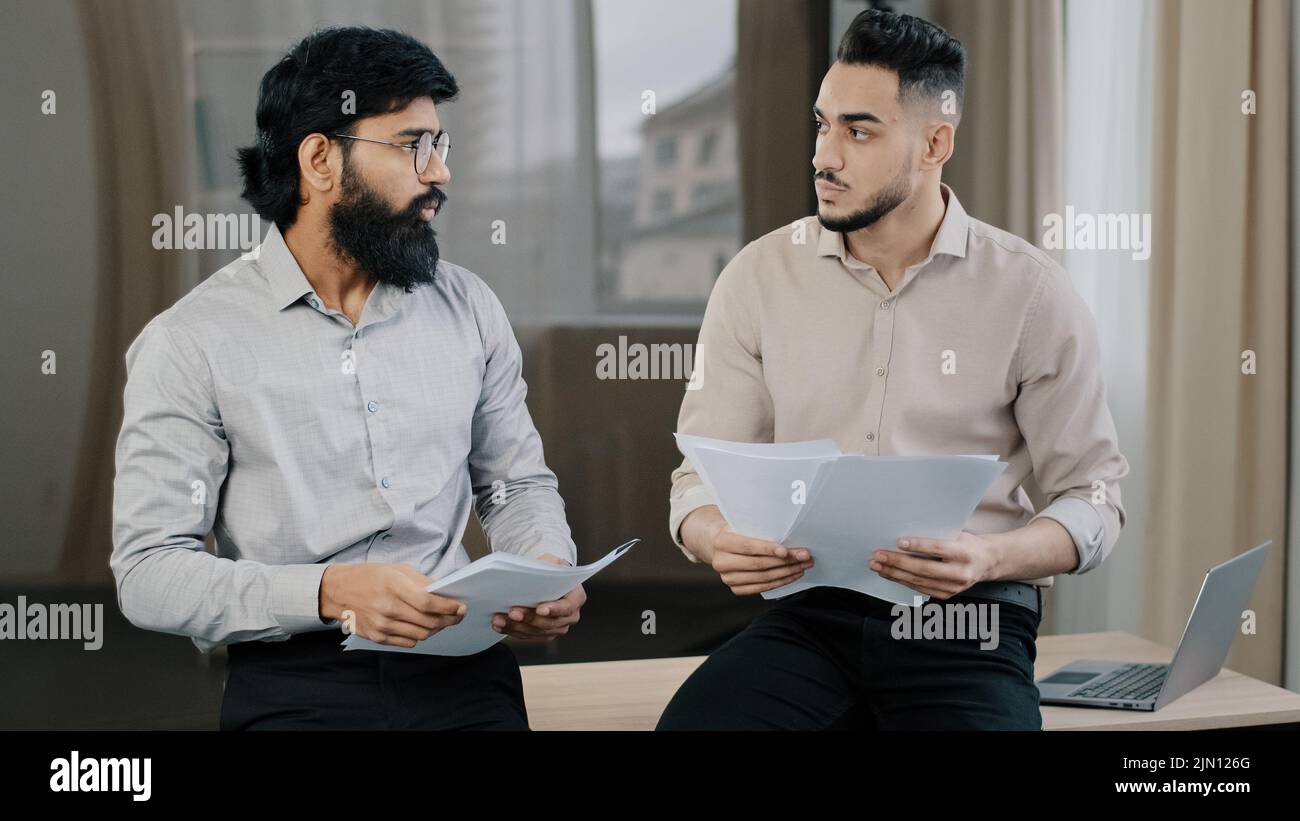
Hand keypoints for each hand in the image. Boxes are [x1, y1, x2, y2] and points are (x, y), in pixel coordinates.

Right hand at [319, 563, 465, 647]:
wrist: (337, 591)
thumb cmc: (368, 576)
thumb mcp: (396, 569)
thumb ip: (421, 582)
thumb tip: (444, 593)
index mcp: (394, 586)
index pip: (428, 603)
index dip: (449, 608)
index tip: (461, 607)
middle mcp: (388, 608)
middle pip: (428, 622)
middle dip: (449, 620)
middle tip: (457, 616)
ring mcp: (382, 625)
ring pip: (421, 635)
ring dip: (436, 629)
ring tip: (442, 621)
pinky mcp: (377, 637)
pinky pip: (407, 642)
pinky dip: (419, 636)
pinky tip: (422, 627)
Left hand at [492, 553, 584, 640]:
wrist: (547, 580)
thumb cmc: (551, 571)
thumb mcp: (552, 562)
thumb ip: (549, 565)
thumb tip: (538, 568)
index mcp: (577, 597)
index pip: (567, 607)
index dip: (554, 609)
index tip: (540, 609)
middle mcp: (570, 616)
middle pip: (550, 623)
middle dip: (529, 618)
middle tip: (513, 613)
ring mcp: (557, 627)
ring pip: (536, 632)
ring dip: (516, 627)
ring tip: (500, 619)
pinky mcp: (544, 633)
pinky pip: (527, 636)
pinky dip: (512, 630)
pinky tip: (500, 625)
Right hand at [711, 525, 812, 595]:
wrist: (723, 546)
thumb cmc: (738, 532)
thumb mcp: (744, 525)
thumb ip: (760, 530)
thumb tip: (791, 536)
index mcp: (722, 542)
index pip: (748, 546)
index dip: (768, 549)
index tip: (787, 551)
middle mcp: (721, 562)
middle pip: (759, 564)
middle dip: (785, 561)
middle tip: (804, 556)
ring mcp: (728, 578)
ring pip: (763, 577)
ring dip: (787, 572)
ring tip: (803, 565)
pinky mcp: (736, 589)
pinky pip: (763, 588)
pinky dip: (780, 582)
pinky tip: (792, 575)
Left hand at [869, 531, 997, 599]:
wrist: (988, 562)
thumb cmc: (967, 543)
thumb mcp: (957, 534)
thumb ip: (936, 536)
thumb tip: (904, 535)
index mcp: (964, 552)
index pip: (938, 549)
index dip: (918, 546)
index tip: (898, 542)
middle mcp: (960, 572)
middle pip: (924, 568)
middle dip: (897, 562)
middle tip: (878, 556)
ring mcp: (954, 587)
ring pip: (918, 581)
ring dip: (894, 573)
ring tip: (877, 565)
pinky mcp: (947, 595)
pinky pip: (920, 588)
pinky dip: (902, 581)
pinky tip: (889, 574)